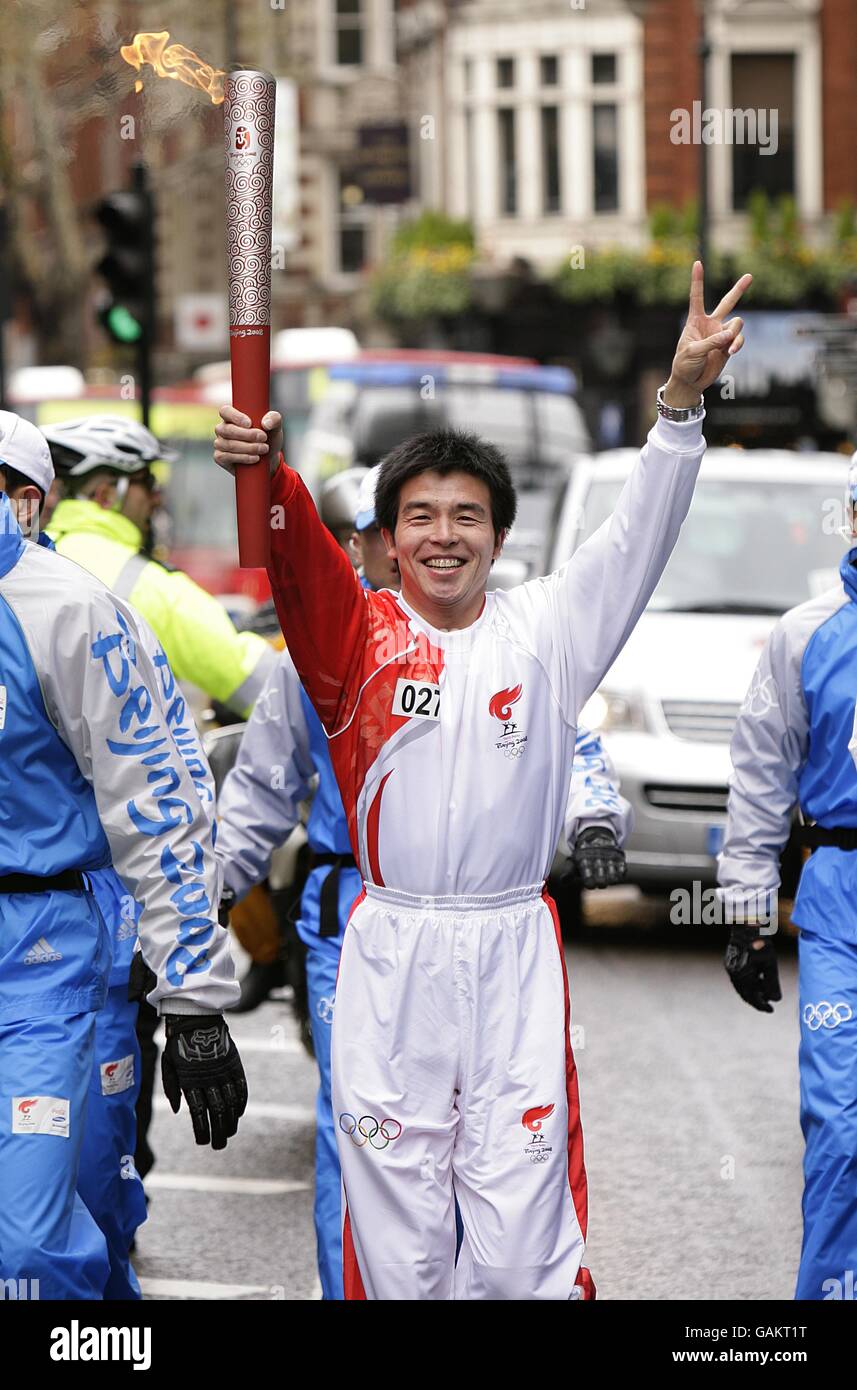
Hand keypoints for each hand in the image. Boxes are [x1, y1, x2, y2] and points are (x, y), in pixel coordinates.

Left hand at [161, 1013, 247, 1147]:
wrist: (196, 1017)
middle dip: (219, 1132)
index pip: (199, 1112)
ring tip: (230, 1133)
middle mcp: (209, 1078)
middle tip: (219, 1145)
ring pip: (231, 1103)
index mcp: (190, 1081)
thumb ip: (171, 1088)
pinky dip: (241, 1102)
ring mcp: (223, 1071)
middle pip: (217, 1112)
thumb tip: (179, 1111)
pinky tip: (239, 1113)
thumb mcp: (168, 1064)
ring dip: (231, 1121)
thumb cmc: (178, 1042)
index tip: (202, 1142)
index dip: (202, 1130)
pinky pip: (241, 1088)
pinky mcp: (234, 1064)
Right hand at [214, 406, 283, 477]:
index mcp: (232, 417)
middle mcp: (223, 429)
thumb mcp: (275, 427)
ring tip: (264, 449)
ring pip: (228, 444)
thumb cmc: (269, 439)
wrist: (269, 460)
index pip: (225, 411)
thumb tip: (265, 423)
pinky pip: (226, 457)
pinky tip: (255, 458)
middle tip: (263, 438)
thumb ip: (274, 419)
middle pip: (227, 429)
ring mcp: (220, 443)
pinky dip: (243, 458)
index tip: (250, 423)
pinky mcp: (220, 457)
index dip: (235, 417)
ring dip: (248, 448)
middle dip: (247, 435)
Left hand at [571, 826, 626, 888]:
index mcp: (584, 860)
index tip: (589, 882)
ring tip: (606, 876)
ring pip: (613, 878)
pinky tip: (614, 872)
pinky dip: (619, 874)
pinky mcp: (619, 856)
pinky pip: (622, 871)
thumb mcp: (573, 860)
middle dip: (600, 883)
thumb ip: (569, 872)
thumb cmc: (584, 853)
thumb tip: (563, 881)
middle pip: (602, 882)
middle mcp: (597, 859)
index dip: (589, 884)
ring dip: (610, 879)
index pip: (589, 880)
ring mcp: (610, 857)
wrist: (596, 836)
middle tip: (598, 880)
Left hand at [665, 261, 751, 407]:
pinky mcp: (729, 346)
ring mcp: (721, 335)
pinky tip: (732, 350)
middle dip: (738, 290)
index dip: (697, 281)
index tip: (697, 262)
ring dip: (734, 333)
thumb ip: (711, 342)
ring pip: (737, 323)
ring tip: (729, 346)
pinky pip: (739, 339)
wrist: (690, 382)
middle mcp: (710, 324)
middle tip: (749, 276)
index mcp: (695, 321)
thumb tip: (730, 334)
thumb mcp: (693, 352)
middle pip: (727, 303)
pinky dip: (737, 343)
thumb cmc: (685, 364)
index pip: (697, 297)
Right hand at [724, 925, 780, 1013]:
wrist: (746, 925)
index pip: (753, 998)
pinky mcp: (730, 962)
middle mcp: (734, 974)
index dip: (762, 1006)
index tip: (771, 1010)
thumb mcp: (770, 964)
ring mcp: (730, 968)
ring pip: (741, 987)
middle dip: (757, 1000)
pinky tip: (756, 979)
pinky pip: (738, 979)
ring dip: (752, 992)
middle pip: (745, 994)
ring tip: (763, 991)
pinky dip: (747, 983)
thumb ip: (772, 983)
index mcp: (744, 976)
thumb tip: (776, 1000)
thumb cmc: (761, 943)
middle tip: (767, 1003)